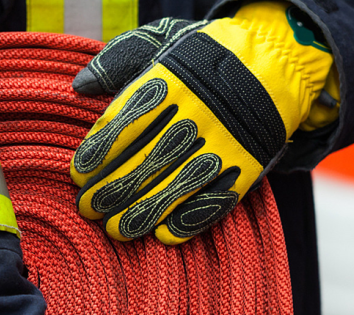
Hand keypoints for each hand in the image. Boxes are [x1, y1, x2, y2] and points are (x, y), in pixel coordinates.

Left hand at [70, 2, 333, 244]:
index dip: (99, 153)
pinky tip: (164, 234)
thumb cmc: (204, 58)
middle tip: (89, 209)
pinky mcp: (247, 166)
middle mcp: (196, 114)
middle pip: (147, 159)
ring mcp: (224, 143)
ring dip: (143, 212)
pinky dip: (190, 220)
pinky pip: (216, 200)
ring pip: (177, 185)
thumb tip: (80, 86)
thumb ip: (118, 61)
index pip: (126, 123)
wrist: (275, 63)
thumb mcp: (162, 41)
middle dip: (113, 189)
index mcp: (170, 82)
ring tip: (117, 229)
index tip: (78, 175)